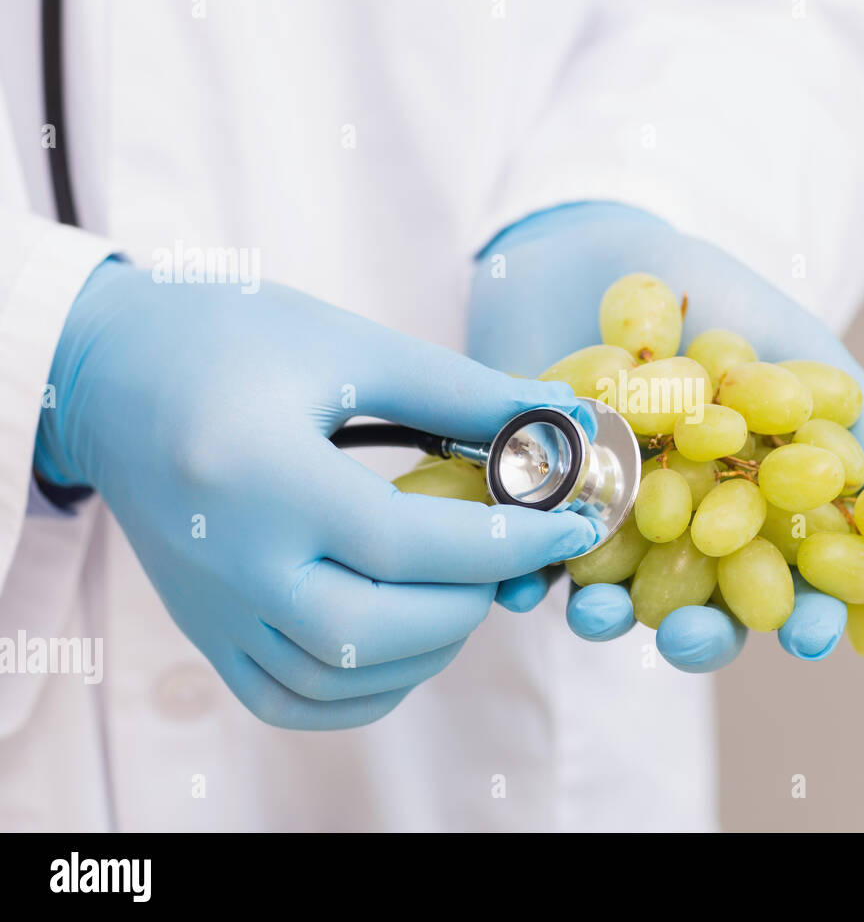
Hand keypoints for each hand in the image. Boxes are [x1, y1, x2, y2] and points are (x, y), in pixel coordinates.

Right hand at [36, 259, 597, 727]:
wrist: (111, 372)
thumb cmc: (228, 339)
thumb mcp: (346, 345)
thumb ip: (457, 392)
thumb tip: (556, 418)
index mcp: (261, 475)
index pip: (406, 542)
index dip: (507, 541)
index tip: (573, 525)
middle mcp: (229, 559)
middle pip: (370, 631)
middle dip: (469, 602)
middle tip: (510, 558)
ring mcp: (212, 607)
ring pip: (334, 680)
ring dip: (427, 651)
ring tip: (464, 591)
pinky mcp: (205, 632)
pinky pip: (289, 702)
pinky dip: (366, 690)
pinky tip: (409, 642)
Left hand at [468, 202, 863, 670]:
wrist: (602, 242)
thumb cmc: (720, 297)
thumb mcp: (807, 355)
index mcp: (751, 510)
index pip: (785, 585)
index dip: (803, 616)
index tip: (812, 636)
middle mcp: (681, 529)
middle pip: (699, 608)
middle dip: (698, 635)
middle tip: (690, 639)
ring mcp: (606, 517)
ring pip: (610, 594)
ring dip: (604, 617)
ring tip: (599, 614)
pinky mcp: (535, 496)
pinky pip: (522, 550)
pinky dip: (516, 574)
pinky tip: (516, 584)